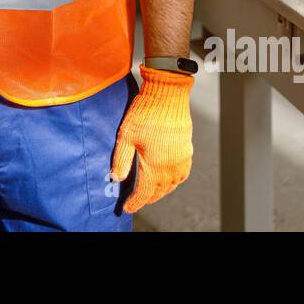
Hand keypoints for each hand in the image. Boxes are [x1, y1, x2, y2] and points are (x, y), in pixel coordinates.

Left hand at [110, 65, 193, 212]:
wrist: (167, 95)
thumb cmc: (144, 113)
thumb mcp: (126, 136)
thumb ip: (121, 160)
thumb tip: (116, 178)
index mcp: (154, 166)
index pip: (143, 193)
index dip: (134, 203)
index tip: (126, 209)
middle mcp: (170, 167)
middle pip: (158, 191)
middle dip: (147, 198)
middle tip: (136, 201)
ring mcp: (181, 159)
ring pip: (172, 185)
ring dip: (161, 191)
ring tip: (150, 192)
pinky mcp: (187, 150)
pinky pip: (182, 174)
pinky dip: (174, 181)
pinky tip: (168, 178)